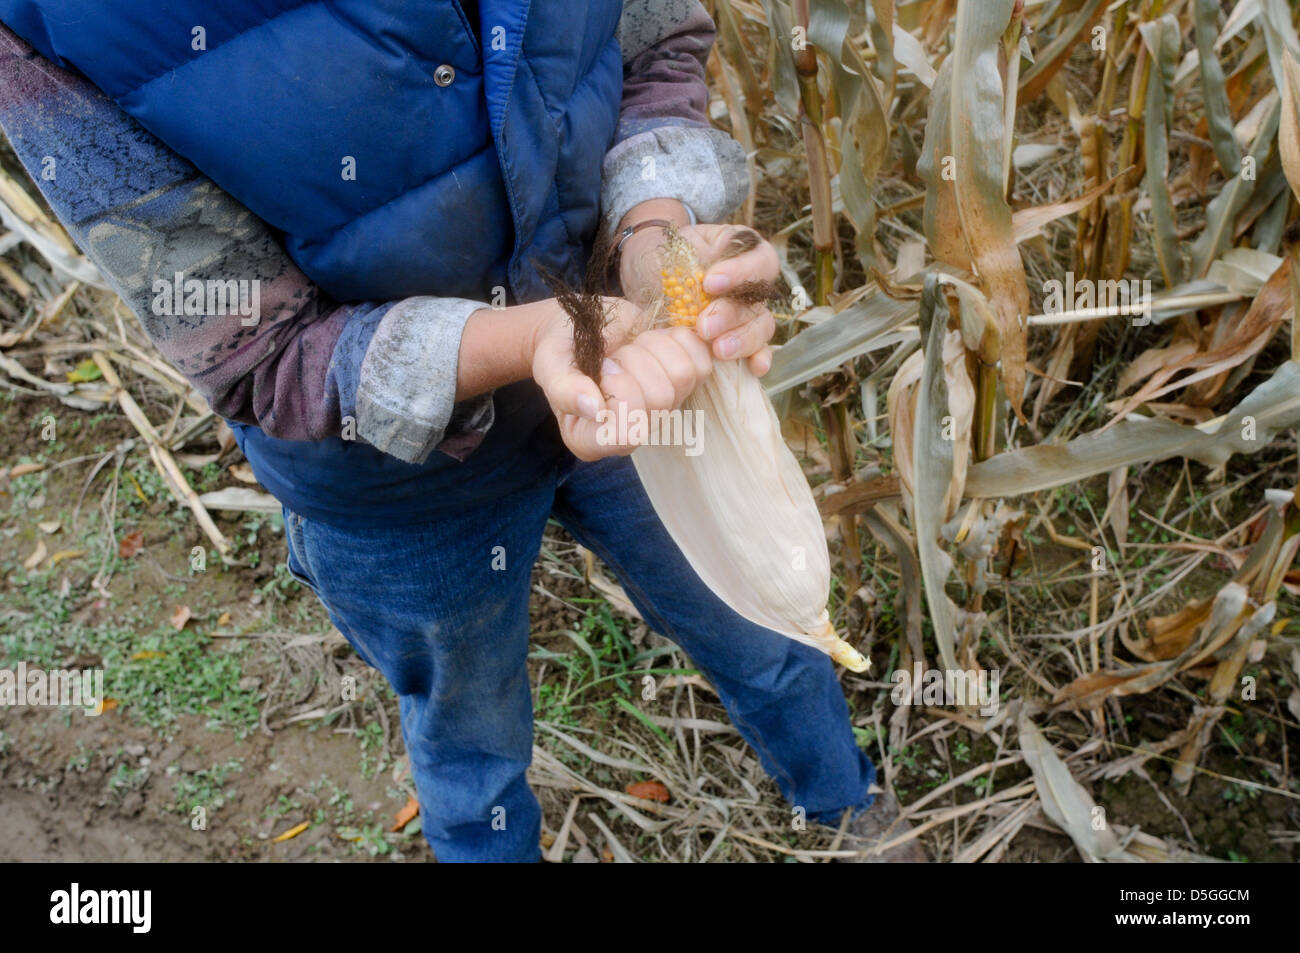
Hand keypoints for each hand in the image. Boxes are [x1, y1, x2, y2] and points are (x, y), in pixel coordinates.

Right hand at [531, 300, 712, 460]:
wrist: (579, 325)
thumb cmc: (561, 349)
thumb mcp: (551, 366)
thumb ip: (564, 390)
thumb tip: (593, 409)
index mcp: (593, 440)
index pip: (628, 432)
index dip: (622, 393)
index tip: (604, 368)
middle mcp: (634, 432)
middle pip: (660, 399)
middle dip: (635, 361)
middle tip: (614, 355)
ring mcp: (664, 409)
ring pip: (682, 375)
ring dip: (653, 346)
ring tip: (630, 346)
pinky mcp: (686, 382)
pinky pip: (701, 361)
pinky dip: (677, 338)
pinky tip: (652, 338)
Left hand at [619, 222, 778, 376]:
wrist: (642, 281)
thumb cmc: (661, 259)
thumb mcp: (672, 251)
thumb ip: (691, 264)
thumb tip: (702, 287)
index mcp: (742, 251)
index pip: (758, 260)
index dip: (740, 272)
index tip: (710, 283)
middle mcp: (750, 283)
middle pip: (758, 300)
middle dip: (732, 315)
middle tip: (705, 327)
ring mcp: (746, 313)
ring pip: (761, 326)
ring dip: (743, 340)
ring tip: (718, 351)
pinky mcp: (736, 338)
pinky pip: (757, 349)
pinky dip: (758, 358)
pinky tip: (755, 367)